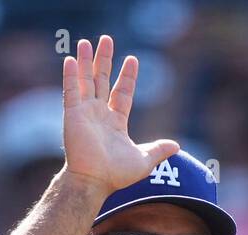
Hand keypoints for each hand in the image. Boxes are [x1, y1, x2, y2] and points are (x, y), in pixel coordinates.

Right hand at [61, 35, 179, 193]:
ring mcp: (85, 113)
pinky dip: (70, 76)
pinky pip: (71, 91)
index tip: (132, 59)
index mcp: (115, 122)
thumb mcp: (144, 161)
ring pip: (85, 81)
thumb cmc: (117, 175)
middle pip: (101, 80)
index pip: (122, 93)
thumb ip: (158, 150)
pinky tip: (70, 60)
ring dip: (85, 61)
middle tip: (107, 39)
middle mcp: (99, 114)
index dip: (127, 76)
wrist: (95, 181)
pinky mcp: (73, 115)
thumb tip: (177, 146)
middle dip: (104, 60)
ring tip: (85, 42)